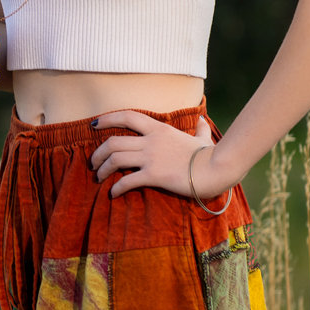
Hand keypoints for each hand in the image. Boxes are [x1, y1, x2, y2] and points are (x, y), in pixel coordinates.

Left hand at [89, 112, 235, 199]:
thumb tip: (202, 121)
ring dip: (102, 170)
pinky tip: (113, 193)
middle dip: (98, 152)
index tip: (94, 125)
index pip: (127, 116)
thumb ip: (199, 129)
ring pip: (115, 159)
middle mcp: (151, 140)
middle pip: (113, 141)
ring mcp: (152, 157)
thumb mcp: (202, 138)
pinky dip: (116, 187)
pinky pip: (127, 181)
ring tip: (99, 178)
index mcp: (159, 128)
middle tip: (93, 163)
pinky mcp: (154, 175)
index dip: (107, 118)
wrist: (216, 168)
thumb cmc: (209, 155)